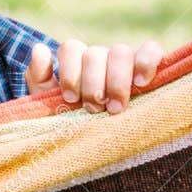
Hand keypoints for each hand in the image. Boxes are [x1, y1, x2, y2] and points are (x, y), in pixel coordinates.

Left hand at [26, 39, 164, 113]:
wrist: (98, 142)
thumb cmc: (72, 119)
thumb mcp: (50, 103)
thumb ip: (39, 78)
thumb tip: (40, 49)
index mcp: (76, 60)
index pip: (71, 48)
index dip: (70, 73)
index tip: (71, 99)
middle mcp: (100, 56)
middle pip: (95, 53)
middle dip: (92, 84)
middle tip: (94, 109)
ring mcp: (125, 59)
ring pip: (121, 52)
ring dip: (117, 81)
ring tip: (115, 108)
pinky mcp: (149, 66)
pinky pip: (151, 50)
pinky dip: (146, 62)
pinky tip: (141, 83)